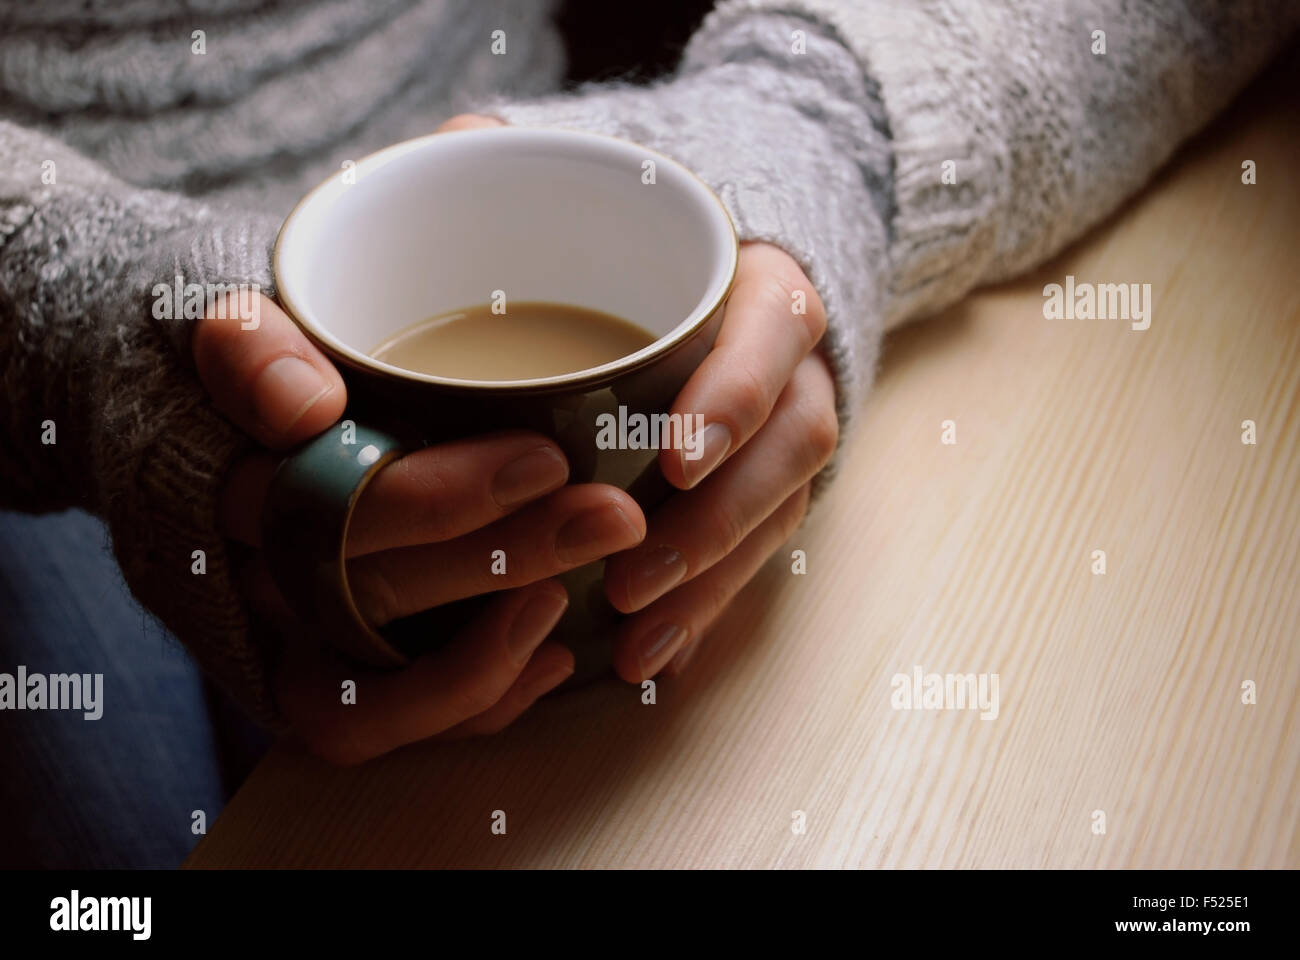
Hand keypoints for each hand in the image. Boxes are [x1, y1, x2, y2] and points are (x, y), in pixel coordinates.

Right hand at [195, 290, 644, 762]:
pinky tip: (553, 657)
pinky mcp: (312, 677)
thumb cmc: (259, 360)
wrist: (219, 414)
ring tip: (562, 604)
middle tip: (610, 519)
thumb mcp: (234, 318)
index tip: (549, 460)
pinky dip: (467, 703)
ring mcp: (274, 629)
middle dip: (498, 557)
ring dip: (473, 661)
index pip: (314, 496)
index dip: (434, 497)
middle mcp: (240, 564)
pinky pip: (375, 726)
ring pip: (358, 687)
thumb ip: (253, 344)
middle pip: (366, 586)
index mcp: (209, 470)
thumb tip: (303, 408)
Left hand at [439, 114, 839, 684]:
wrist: (707, 272)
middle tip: (631, 572)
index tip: (674, 455)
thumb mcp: (583, 180)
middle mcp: (792, 362)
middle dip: (719, 520)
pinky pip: (758, 553)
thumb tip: (446, 152)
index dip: (738, 392)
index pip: (778, 326)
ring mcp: (788, 429)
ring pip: (780, 512)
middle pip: (792, 443)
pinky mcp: (768, 486)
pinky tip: (653, 654)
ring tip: (637, 635)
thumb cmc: (634, 234)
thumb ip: (518, 158)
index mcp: (760, 281)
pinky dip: (708, 607)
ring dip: (712, 580)